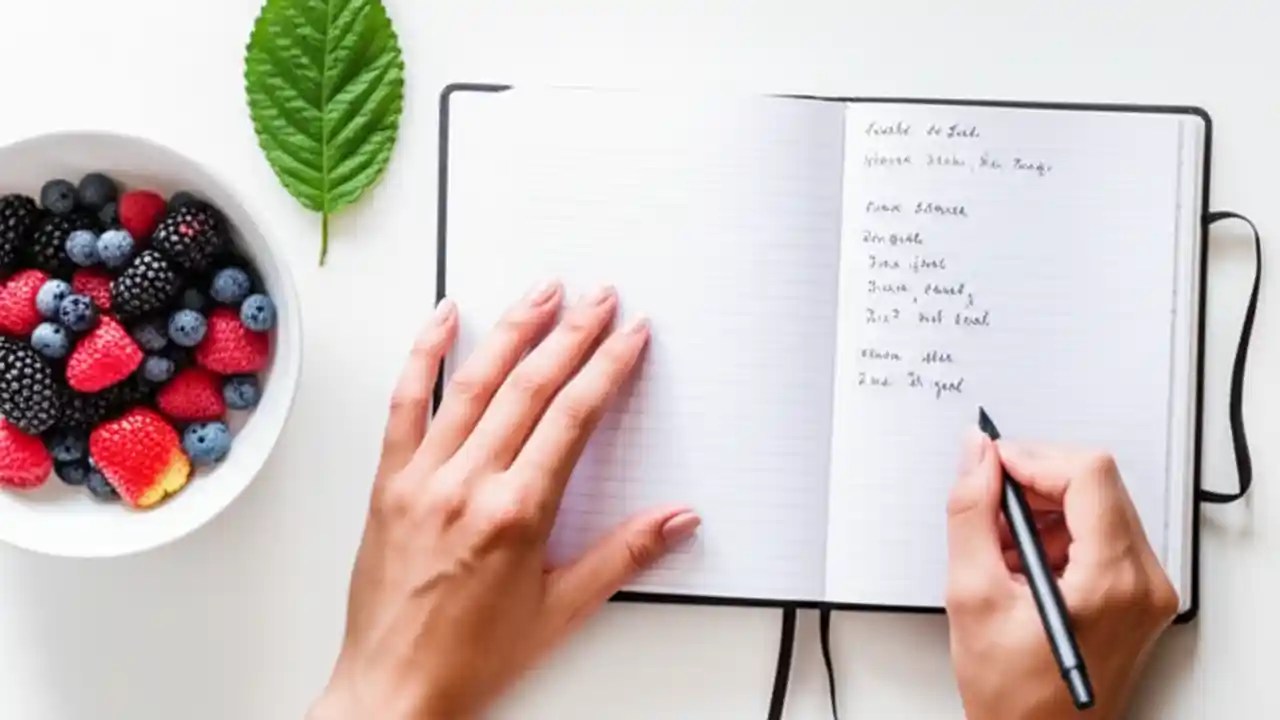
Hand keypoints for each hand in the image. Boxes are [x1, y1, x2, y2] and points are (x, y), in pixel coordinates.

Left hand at [309, 283, 699, 719]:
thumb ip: (623, 555)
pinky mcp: (388, 482)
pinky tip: (443, 320)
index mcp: (516, 514)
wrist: (394, 690)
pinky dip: (423, 356)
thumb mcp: (563, 610)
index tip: (631, 336)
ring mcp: (422, 477)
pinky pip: (403, 404)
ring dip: (512, 331)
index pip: (573, 418)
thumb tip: (678, 520)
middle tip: (600, 298)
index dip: (608, 368)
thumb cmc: (472, 658)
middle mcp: (467, 485)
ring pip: (472, 385)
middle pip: (529, 388)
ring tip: (542, 293)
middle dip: (572, 334)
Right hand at [945, 431, 1178, 719]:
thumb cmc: (1013, 695)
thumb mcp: (973, 596)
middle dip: (1034, 484)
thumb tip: (975, 457)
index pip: (1088, 474)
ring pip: (1097, 505)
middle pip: (1096, 484)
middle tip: (989, 507)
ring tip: (1000, 549)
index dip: (1032, 458)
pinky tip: (1021, 565)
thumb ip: (971, 514)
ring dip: (1042, 511)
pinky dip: (1057, 534)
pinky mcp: (1137, 595)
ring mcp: (1146, 589)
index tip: (993, 466)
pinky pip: (1101, 534)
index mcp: (1112, 580)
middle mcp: (1144, 581)